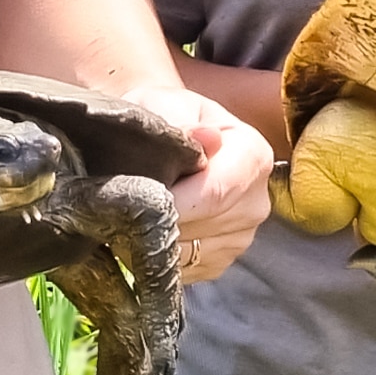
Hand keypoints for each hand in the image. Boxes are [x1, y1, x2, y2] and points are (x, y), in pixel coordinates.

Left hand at [128, 86, 273, 283]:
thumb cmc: (165, 116)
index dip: (170, 199)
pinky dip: (156, 256)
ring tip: (131, 213)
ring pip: (185, 254)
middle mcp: (257, 202)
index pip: (215, 192)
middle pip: (199, 227)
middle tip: (119, 202)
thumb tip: (203, 139)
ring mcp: (241, 238)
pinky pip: (181, 271)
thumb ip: (179, 120)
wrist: (165, 139)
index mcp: (254, 156)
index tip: (132, 196)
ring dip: (151, 241)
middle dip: (155, 220)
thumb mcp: (164, 103)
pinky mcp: (219, 262)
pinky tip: (146, 229)